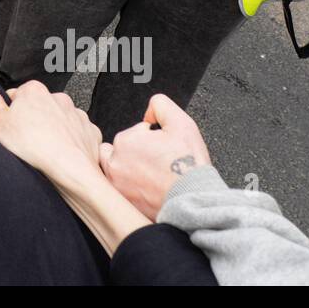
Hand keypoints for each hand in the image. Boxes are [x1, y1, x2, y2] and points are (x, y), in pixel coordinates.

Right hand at [0, 80, 102, 185]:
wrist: (69, 168)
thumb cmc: (34, 146)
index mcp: (33, 91)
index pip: (16, 96)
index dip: (11, 112)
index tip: (11, 126)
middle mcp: (57, 97)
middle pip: (39, 106)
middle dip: (33, 119)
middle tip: (26, 140)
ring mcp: (76, 113)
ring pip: (59, 119)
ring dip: (52, 129)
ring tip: (44, 148)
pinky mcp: (88, 130)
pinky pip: (77, 132)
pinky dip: (70, 140)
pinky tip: (61, 152)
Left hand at [99, 93, 211, 220]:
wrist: (194, 200)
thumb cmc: (189, 166)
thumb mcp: (181, 123)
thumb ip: (160, 105)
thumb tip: (150, 111)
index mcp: (126, 141)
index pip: (132, 133)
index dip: (148, 138)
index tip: (160, 148)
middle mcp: (115, 162)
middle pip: (116, 150)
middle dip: (132, 152)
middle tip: (153, 162)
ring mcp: (116, 184)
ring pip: (114, 170)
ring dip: (126, 169)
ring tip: (148, 175)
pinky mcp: (121, 202)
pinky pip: (119, 190)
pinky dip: (129, 188)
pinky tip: (146, 189)